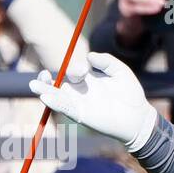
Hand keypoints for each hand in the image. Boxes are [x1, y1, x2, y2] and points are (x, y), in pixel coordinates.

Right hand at [29, 51, 158, 148]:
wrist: (138, 116)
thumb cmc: (131, 93)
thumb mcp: (120, 71)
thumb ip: (106, 61)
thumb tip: (89, 56)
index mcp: (86, 79)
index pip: (70, 70)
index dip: (72, 68)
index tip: (83, 70)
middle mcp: (79, 91)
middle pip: (56, 84)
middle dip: (46, 79)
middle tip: (43, 75)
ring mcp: (78, 103)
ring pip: (56, 96)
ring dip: (44, 91)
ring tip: (35, 85)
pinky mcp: (81, 115)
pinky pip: (65, 108)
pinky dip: (55, 103)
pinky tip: (46, 98)